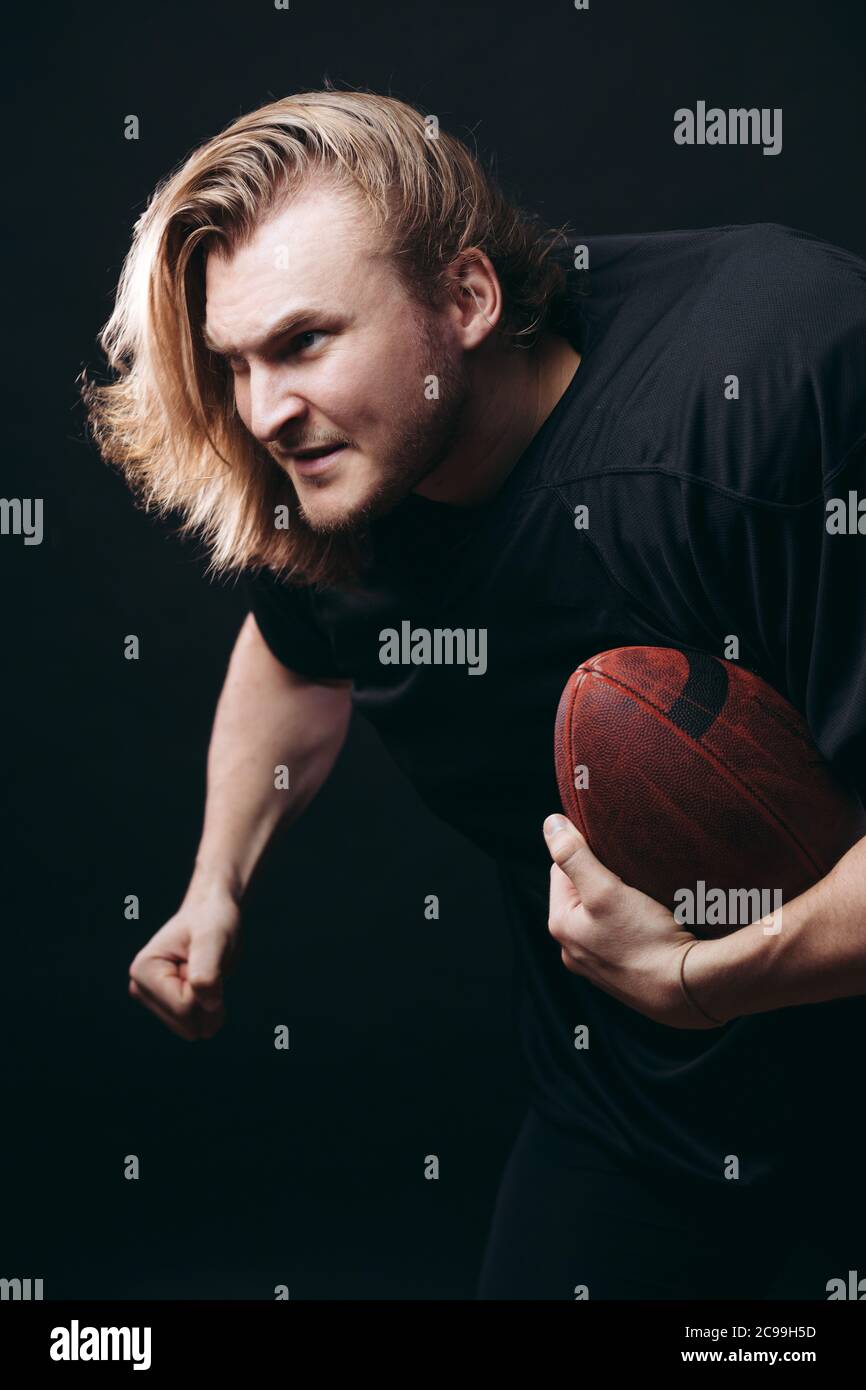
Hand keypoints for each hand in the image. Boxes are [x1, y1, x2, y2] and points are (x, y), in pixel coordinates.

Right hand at [128, 881, 241, 1040]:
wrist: (213, 915)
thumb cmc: (212, 922)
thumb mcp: (213, 940)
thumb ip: (207, 972)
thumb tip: (207, 1005)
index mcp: (142, 971)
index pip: (185, 1007)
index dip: (207, 987)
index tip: (203, 958)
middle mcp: (140, 989)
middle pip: (187, 1024)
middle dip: (208, 999)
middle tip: (207, 966)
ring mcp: (153, 1000)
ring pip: (194, 1028)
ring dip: (210, 1001)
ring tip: (204, 972)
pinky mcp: (167, 1007)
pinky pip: (198, 1026)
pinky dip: (210, 1006)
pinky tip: (204, 982)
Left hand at [542, 814, 723, 1029]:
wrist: (688, 990)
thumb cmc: (646, 939)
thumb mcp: (605, 889)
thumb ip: (574, 855)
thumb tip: (550, 824)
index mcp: (561, 926)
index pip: (561, 871)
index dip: (586, 855)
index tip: (613, 854)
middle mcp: (573, 950)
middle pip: (583, 894)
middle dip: (605, 880)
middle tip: (634, 877)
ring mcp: (599, 966)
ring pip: (605, 916)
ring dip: (622, 902)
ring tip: (646, 898)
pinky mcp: (625, 975)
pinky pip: (622, 937)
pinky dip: (635, 925)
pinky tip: (653, 923)